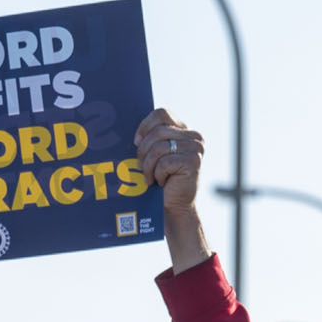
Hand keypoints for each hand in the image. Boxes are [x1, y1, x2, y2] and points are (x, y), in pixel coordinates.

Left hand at [134, 109, 212, 273]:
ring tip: (150, 178)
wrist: (173, 208)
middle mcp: (194, 137)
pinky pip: (165, 161)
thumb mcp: (154, 155)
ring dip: (149, 165)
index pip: (161, 113)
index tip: (136, 142)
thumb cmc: (160, 181)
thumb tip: (125, 127)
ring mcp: (196, 148)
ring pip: (159, 147)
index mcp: (184, 130)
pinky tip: (161, 183)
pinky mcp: (194, 162)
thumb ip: (150, 138)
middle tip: (141, 167)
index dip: (145, 126)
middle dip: (144, 151)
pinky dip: (157, 174)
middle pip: (158, 132)